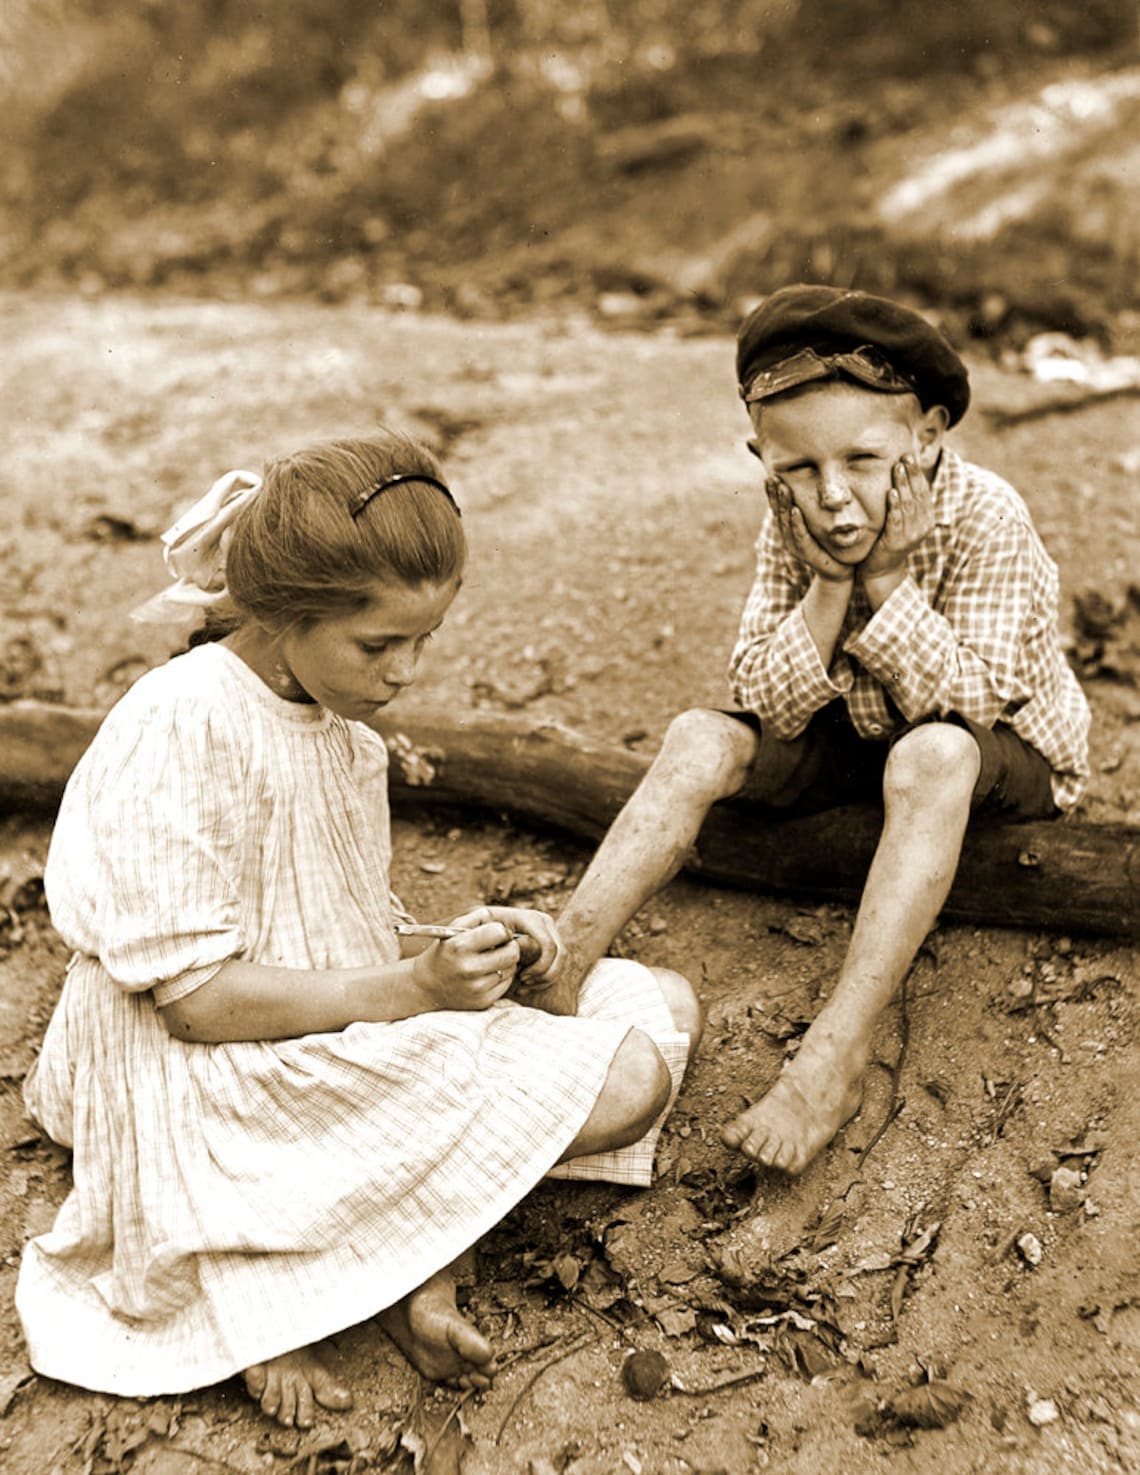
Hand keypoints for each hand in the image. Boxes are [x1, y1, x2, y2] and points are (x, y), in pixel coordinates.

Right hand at [410, 907, 518, 1011]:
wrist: (426, 986)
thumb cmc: (444, 952)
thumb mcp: (453, 930)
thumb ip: (477, 917)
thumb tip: (504, 923)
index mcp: (460, 947)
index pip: (499, 932)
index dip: (501, 931)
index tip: (496, 933)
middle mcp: (469, 968)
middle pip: (512, 952)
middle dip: (509, 946)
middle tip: (499, 946)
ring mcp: (477, 988)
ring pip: (511, 968)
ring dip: (505, 962)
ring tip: (489, 961)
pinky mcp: (483, 1001)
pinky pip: (506, 983)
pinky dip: (501, 976)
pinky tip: (486, 974)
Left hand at [481, 905, 559, 983]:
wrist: (477, 937)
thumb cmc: (475, 938)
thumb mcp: (481, 938)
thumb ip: (497, 942)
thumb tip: (512, 948)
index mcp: (529, 918)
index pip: (547, 944)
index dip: (539, 965)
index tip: (520, 977)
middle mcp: (543, 922)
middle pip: (559, 952)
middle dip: (544, 973)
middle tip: (522, 984)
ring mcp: (549, 932)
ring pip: (560, 960)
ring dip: (544, 978)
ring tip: (522, 986)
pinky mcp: (550, 944)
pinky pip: (557, 965)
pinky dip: (544, 980)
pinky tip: (524, 987)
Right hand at [766, 477, 853, 584]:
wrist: (840, 572)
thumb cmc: (829, 546)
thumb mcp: (819, 525)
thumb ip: (813, 509)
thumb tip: (816, 483)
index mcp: (789, 530)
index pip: (778, 509)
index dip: (772, 494)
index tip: (770, 476)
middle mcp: (789, 538)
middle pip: (779, 513)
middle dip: (775, 495)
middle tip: (772, 477)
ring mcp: (797, 547)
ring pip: (787, 523)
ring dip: (784, 504)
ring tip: (783, 488)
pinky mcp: (808, 555)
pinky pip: (801, 536)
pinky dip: (797, 523)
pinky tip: (795, 510)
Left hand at [860, 455, 933, 578]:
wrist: (882, 569)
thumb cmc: (889, 540)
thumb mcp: (901, 520)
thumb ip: (905, 503)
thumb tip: (902, 475)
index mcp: (926, 518)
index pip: (924, 491)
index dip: (918, 473)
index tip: (911, 456)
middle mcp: (922, 526)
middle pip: (918, 494)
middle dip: (912, 474)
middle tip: (905, 457)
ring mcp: (911, 535)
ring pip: (908, 505)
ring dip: (903, 485)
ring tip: (898, 468)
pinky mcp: (897, 542)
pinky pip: (897, 521)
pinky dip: (895, 506)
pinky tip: (891, 494)